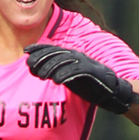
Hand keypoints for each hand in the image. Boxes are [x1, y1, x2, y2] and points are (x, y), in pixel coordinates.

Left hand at [24, 44, 138, 114]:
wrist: (113, 90)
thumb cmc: (90, 84)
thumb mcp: (71, 76)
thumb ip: (57, 71)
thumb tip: (38, 71)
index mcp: (72, 56)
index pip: (53, 49)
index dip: (39, 49)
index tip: (25, 51)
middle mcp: (78, 57)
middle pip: (56, 54)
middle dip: (41, 58)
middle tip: (29, 65)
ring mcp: (85, 64)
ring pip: (64, 62)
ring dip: (51, 67)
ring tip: (40, 75)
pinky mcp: (92, 73)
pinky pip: (77, 72)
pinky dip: (67, 75)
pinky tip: (57, 80)